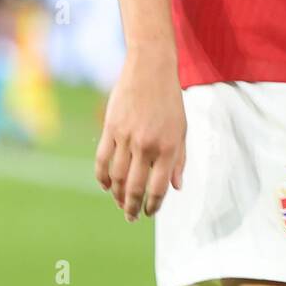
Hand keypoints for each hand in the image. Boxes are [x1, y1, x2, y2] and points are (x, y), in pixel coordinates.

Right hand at [94, 46, 185, 220]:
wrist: (151, 68)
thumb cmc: (170, 99)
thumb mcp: (182, 129)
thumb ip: (180, 160)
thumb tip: (176, 187)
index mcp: (168, 148)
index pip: (158, 188)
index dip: (153, 205)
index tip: (150, 212)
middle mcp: (146, 146)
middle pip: (134, 188)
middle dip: (131, 208)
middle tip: (131, 217)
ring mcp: (126, 138)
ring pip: (116, 178)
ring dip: (116, 195)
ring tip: (119, 203)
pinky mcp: (110, 128)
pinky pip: (102, 160)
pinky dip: (102, 177)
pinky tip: (106, 186)